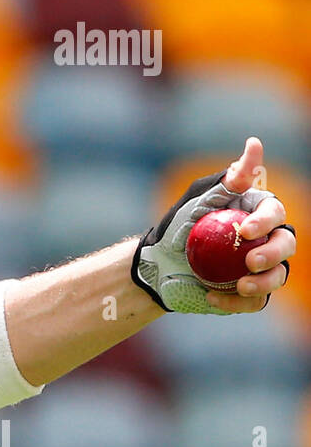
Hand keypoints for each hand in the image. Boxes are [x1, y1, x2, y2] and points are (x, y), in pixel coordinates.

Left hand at [132, 136, 294, 314]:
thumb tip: (255, 144)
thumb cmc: (179, 226)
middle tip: (249, 262)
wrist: (158, 264)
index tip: (244, 230)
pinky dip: (236, 303)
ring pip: (279, 276)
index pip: (275, 213)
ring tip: (240, 286)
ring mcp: (260, 268)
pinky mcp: (249, 293)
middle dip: (273, 254)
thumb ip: (229, 179)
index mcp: (258, 215)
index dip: (266, 222)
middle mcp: (266, 241)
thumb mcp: (200, 199)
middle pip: (287, 245)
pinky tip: (213, 299)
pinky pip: (255, 302)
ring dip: (264, 283)